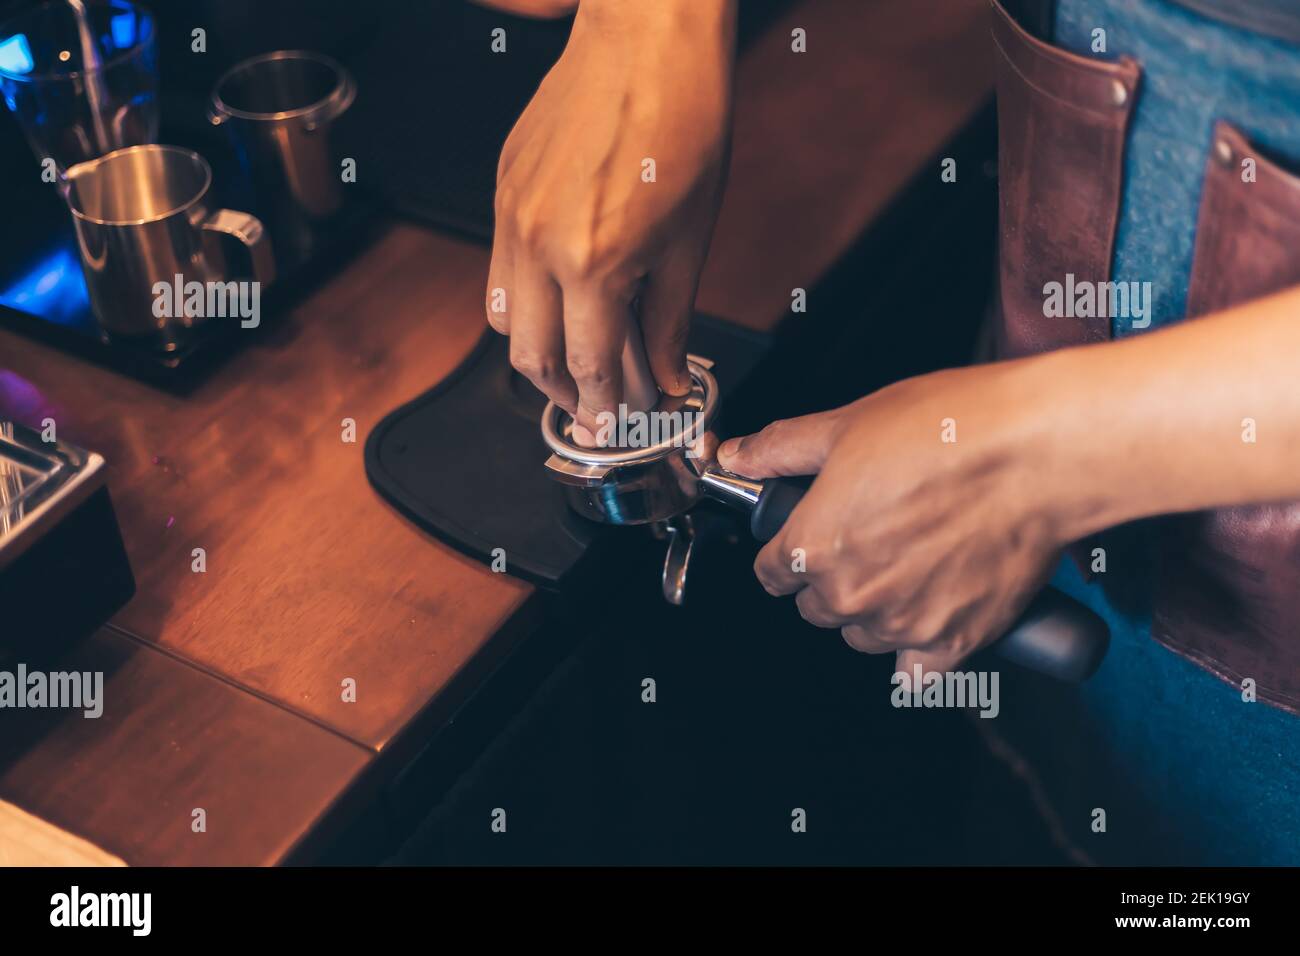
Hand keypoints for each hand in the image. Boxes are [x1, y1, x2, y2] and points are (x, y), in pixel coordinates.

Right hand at [488, 0, 735, 438]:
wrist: (646, 39)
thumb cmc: (681, 122)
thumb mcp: (691, 239)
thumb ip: (671, 320)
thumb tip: (669, 375)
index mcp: (592, 261)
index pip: (589, 367)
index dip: (607, 409)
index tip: (618, 426)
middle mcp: (538, 244)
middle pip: (530, 359)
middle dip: (566, 395)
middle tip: (598, 405)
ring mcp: (510, 216)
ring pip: (504, 318)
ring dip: (538, 353)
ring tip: (579, 356)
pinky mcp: (502, 190)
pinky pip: (501, 268)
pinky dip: (528, 300)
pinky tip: (565, 296)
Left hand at [717, 364, 1064, 673]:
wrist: (1037, 453)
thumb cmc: (949, 430)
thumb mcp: (848, 424)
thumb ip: (782, 449)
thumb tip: (738, 455)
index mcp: (814, 545)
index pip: (771, 573)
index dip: (786, 550)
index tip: (805, 536)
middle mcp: (852, 594)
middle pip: (816, 606)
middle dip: (831, 577)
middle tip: (871, 536)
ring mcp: (903, 624)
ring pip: (863, 635)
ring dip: (874, 609)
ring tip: (909, 563)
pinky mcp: (956, 642)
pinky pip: (917, 671)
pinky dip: (920, 648)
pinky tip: (931, 614)